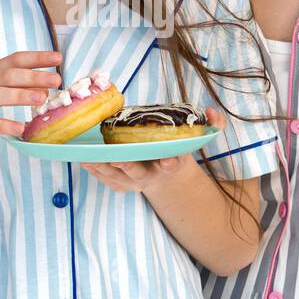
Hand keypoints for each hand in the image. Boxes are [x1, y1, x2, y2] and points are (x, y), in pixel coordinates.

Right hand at [0, 49, 62, 143]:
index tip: (58, 57)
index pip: (14, 59)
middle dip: (34, 76)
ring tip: (43, 98)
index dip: (36, 57)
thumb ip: (5, 83)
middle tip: (57, 79)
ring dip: (21, 95)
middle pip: (9, 75)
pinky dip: (4, 125)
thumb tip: (37, 83)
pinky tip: (20, 129)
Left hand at [78, 106, 226, 193]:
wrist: (168, 175)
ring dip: (103, 168)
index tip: (168, 160)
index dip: (170, 162)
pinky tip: (83, 158)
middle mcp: (153, 176)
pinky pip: (106, 179)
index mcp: (172, 164)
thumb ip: (213, 124)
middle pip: (139, 174)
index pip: (173, 164)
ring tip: (88, 156)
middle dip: (130, 167)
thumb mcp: (199, 137)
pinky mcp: (121, 183)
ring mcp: (135, 182)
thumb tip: (215, 115)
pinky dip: (94, 170)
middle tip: (119, 159)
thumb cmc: (178, 148)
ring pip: (117, 178)